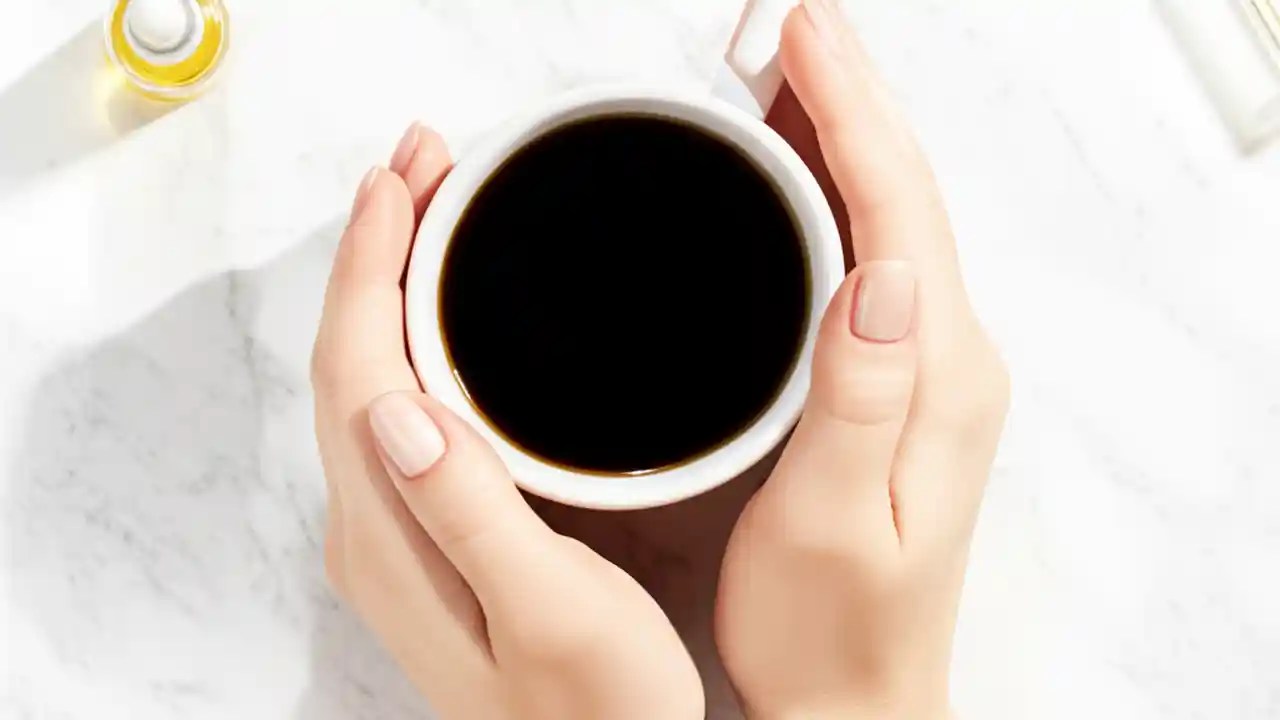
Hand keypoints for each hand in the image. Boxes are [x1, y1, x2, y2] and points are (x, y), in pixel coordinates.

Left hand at [311, 126, 703, 719]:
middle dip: (373, 251)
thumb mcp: (551, 615)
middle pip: (349, 358)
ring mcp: (397, 532)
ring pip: (371, 376)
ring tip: (431, 211)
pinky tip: (447, 313)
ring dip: (389, 285)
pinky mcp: (430, 532)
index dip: (368, 266)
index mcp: (393, 537)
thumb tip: (400, 409)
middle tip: (423, 166)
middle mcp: (373, 528)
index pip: (355, 369)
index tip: (400, 181)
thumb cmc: (597, 713)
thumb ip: (471, 515)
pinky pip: (397, 405)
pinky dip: (413, 335)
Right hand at [716, 3, 1009, 718]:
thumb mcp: (836, 525)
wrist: (855, 700)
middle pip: (906, 195)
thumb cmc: (832, 632)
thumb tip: (883, 272)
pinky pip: (871, 260)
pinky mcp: (895, 384)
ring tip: (787, 73)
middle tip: (789, 28)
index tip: (803, 36)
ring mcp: (926, 369)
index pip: (903, 212)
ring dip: (843, 137)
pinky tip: (798, 177)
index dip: (851, 112)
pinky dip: (834, 197)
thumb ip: (861, 399)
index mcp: (938, 380)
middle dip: (849, 100)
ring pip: (890, 218)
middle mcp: (948, 361)